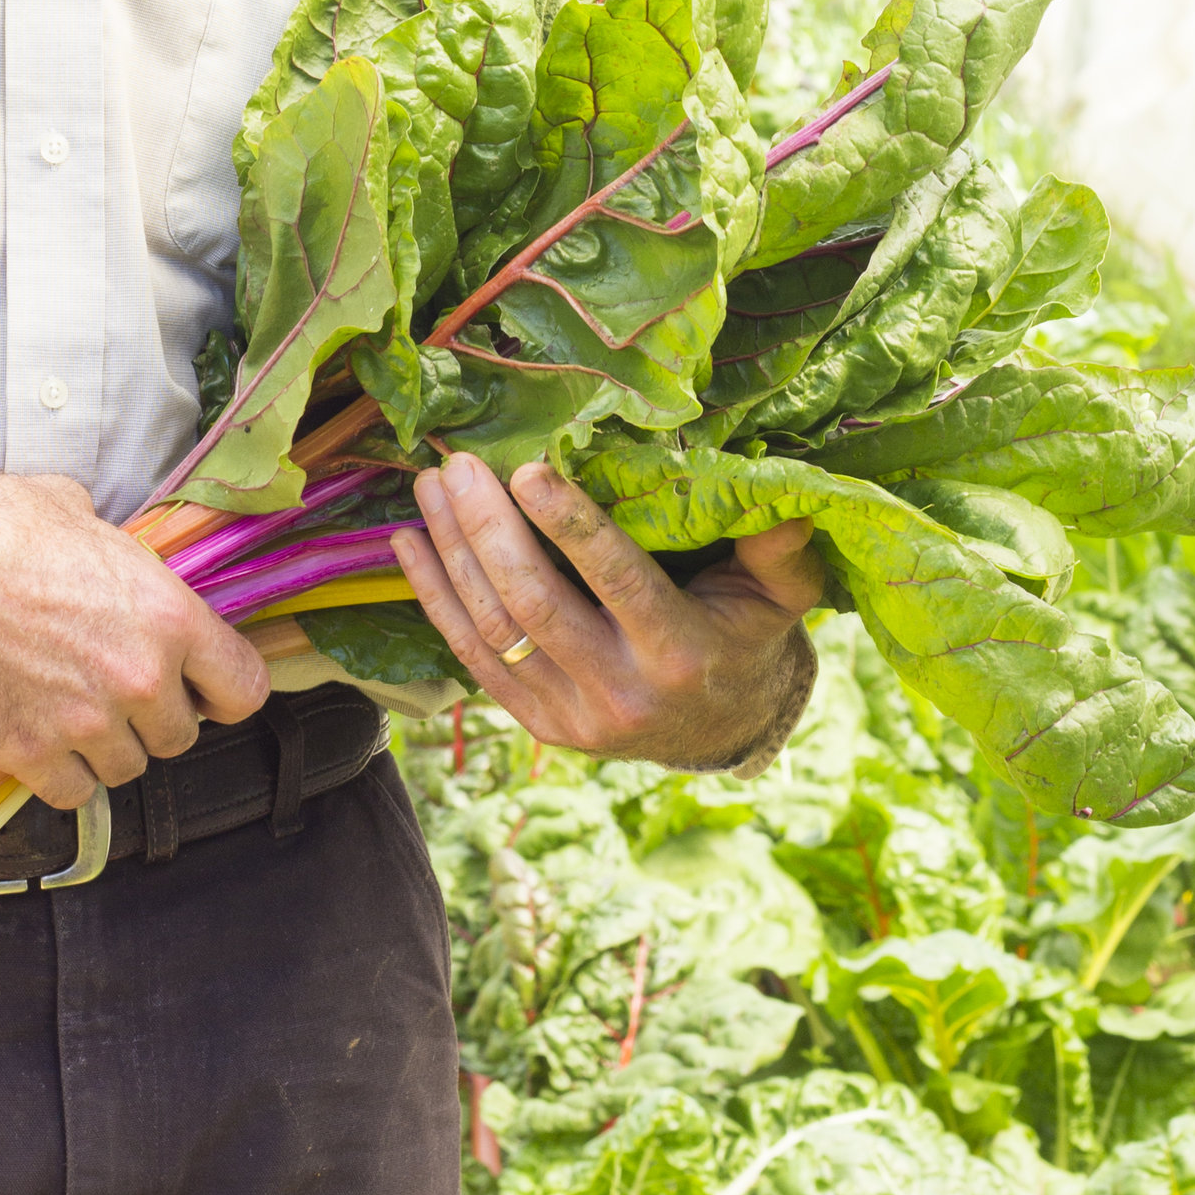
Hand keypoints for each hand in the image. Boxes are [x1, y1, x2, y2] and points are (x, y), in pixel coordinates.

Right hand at [0, 446, 270, 810]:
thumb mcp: (86, 520)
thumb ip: (127, 566)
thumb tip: (129, 572)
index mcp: (169, 615)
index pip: (245, 689)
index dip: (223, 692)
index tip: (204, 691)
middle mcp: (139, 677)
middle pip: (179, 736)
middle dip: (151, 717)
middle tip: (110, 688)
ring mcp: (84, 722)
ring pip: (126, 769)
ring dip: (104, 748)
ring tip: (67, 708)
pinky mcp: (27, 752)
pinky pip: (70, 794)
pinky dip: (58, 774)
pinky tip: (38, 734)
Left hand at [389, 454, 823, 770]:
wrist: (718, 729)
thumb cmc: (744, 635)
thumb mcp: (779, 595)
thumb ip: (779, 548)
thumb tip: (786, 496)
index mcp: (680, 653)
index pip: (617, 582)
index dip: (571, 526)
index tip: (527, 470)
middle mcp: (620, 693)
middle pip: (536, 604)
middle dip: (488, 530)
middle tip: (458, 465)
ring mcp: (571, 717)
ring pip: (493, 630)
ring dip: (452, 553)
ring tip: (428, 487)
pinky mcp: (536, 724)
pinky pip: (471, 658)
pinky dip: (434, 599)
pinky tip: (408, 544)